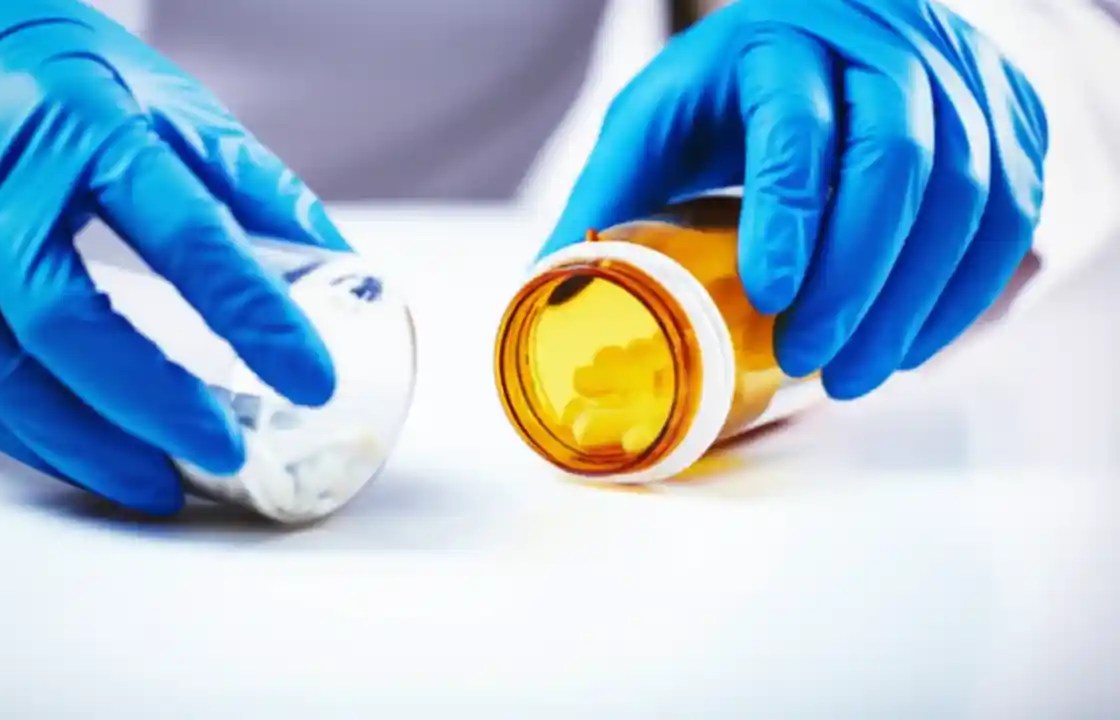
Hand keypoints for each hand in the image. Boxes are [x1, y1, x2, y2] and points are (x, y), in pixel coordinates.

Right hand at [0, 0, 346, 512]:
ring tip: (165, 484)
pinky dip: (33, 437)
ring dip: (88, 445)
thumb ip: (250, 185)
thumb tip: (338, 270)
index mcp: (82, 124)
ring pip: (0, 372)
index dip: (254, 314)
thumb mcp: (160, 96)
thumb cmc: (39, 64)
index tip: (312, 376)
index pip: (184, 232)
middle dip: (153, 400)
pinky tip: (91, 458)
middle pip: (64, 318)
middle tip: (227, 450)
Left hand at [539, 0, 1047, 398]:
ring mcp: (955, 72)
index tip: (773, 297)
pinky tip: (918, 341)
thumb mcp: (651, 126)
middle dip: (859, 277)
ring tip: (859, 375)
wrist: (819, 33)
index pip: (794, 124)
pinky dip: (970, 285)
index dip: (789, 212)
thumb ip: (602, 205)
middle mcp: (879, 41)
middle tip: (816, 362)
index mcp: (775, 41)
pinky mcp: (1004, 110)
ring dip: (917, 299)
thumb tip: (540, 304)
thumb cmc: (723, 90)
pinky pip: (1013, 204)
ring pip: (970, 188)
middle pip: (897, 158)